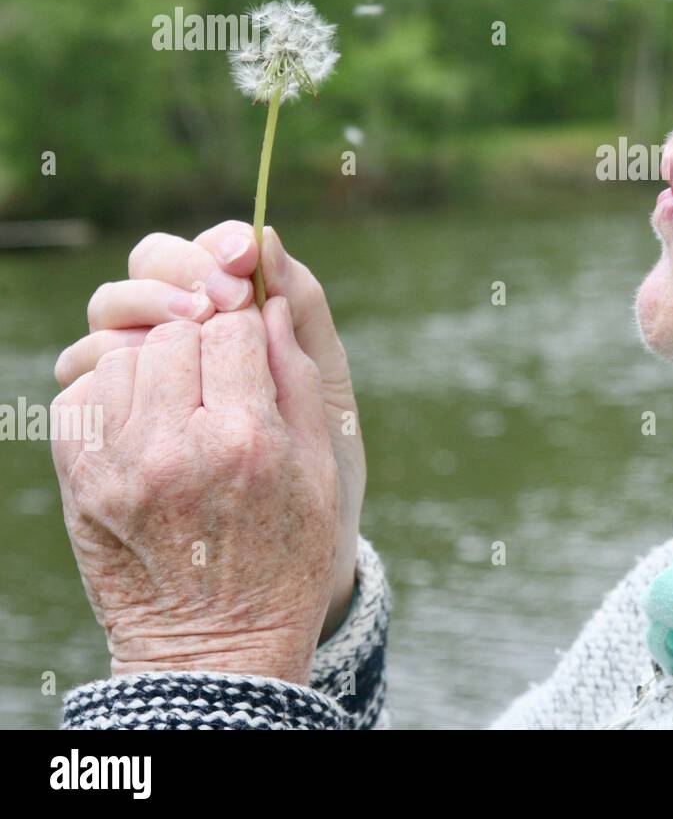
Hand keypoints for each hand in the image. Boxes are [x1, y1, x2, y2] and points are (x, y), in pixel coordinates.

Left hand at [51, 301, 337, 681]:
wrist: (214, 646)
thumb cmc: (283, 554)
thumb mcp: (318, 467)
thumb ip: (295, 376)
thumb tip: (271, 303)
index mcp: (244, 439)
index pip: (232, 327)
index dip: (245, 330)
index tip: (249, 351)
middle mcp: (174, 447)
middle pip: (174, 334)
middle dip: (198, 343)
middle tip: (215, 378)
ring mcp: (118, 466)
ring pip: (120, 357)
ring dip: (150, 367)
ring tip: (177, 402)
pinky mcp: (80, 483)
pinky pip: (78, 398)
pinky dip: (107, 396)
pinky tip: (139, 422)